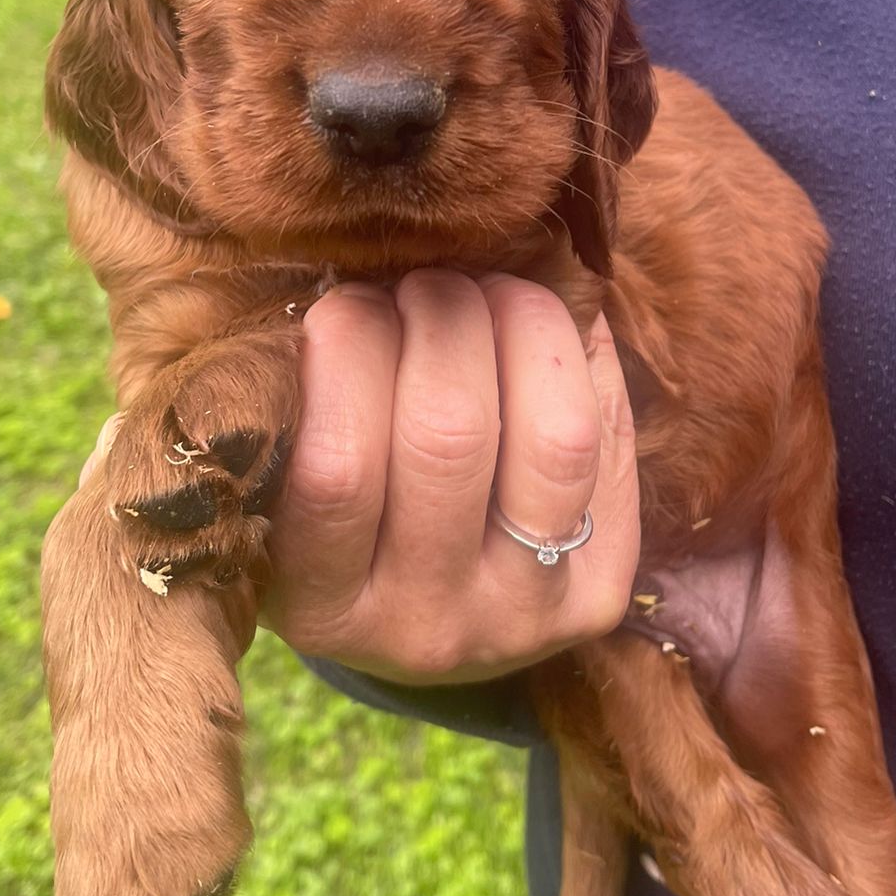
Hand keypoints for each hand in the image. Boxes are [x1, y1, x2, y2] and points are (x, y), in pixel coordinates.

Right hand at [260, 270, 638, 683]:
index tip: (346, 303)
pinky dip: (576, 359)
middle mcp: (425, 630)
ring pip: (551, 437)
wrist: (425, 620)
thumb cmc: (335, 520)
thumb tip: (363, 265)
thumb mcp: (288, 481)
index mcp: (319, 608)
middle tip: (421, 284)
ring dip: (519, 324)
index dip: (348, 349)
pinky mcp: (599, 595)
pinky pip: (606, 442)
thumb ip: (307, 396)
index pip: (339, 467)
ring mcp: (524, 617)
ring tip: (485, 295)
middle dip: (439, 317)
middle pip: (450, 435)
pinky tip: (538, 334)